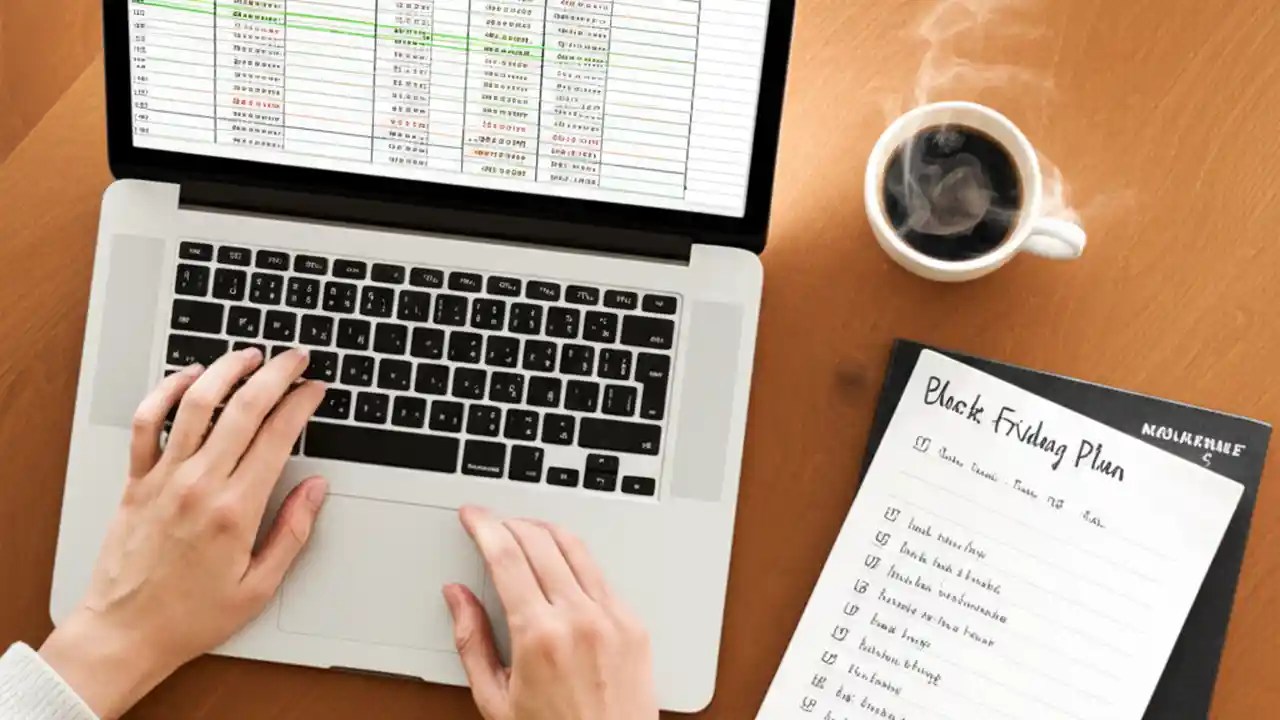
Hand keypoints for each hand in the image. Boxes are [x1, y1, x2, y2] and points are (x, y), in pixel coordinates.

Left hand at [40, 348, 328, 718]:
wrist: (125, 632)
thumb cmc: (191, 616)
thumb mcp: (260, 586)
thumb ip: (293, 532)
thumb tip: (316, 489)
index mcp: (236, 510)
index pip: (278, 435)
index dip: (302, 403)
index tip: (316, 389)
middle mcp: (199, 484)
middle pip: (245, 407)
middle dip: (277, 374)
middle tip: (295, 359)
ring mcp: (164, 477)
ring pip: (198, 403)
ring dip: (227, 370)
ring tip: (250, 355)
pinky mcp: (137, 480)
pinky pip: (148, 422)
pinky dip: (167, 391)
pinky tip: (188, 377)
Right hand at [445, 507, 658, 719]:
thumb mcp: (495, 700)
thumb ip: (471, 641)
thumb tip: (456, 596)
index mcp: (539, 636)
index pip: (506, 557)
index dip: (485, 527)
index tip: (473, 516)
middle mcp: (579, 619)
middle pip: (539, 542)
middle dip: (510, 523)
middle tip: (492, 522)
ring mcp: (612, 618)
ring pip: (575, 548)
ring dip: (545, 531)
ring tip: (524, 531)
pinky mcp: (634, 623)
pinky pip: (601, 574)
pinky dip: (576, 559)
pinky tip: (561, 563)